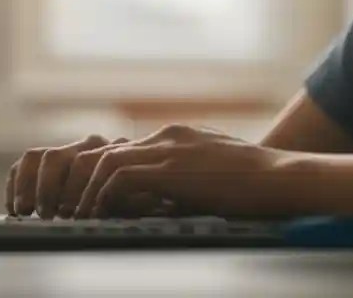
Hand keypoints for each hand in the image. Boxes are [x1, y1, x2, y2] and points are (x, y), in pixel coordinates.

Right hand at [6, 134, 140, 217]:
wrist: (144, 191)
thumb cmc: (142, 200)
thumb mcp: (141, 200)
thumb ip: (127, 199)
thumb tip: (102, 205)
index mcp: (110, 151)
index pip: (81, 163)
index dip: (72, 192)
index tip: (70, 216)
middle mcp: (88, 145)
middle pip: (54, 158)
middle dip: (47, 189)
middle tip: (47, 215)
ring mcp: (68, 150)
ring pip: (35, 158)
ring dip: (28, 187)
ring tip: (27, 212)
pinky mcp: (49, 161)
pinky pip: (24, 164)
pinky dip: (16, 184)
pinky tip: (15, 209)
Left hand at [63, 124, 292, 218]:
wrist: (280, 177)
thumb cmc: (255, 184)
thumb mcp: (212, 174)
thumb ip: (185, 180)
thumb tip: (160, 203)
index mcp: (176, 136)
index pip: (123, 150)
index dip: (101, 177)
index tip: (90, 202)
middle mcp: (167, 136)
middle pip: (105, 150)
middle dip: (83, 181)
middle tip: (72, 208)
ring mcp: (169, 149)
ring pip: (105, 161)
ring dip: (87, 190)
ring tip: (79, 216)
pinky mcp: (172, 169)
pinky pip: (121, 177)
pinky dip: (104, 197)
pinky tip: (100, 216)